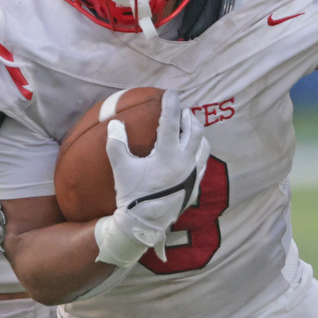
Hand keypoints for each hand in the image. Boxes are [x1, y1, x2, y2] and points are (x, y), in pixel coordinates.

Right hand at [94, 94, 209, 266]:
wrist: (145, 224)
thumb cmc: (133, 195)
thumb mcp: (121, 168)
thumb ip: (116, 144)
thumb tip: (114, 123)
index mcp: (167, 153)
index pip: (171, 120)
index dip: (171, 104)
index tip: (171, 93)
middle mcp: (184, 160)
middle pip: (193, 130)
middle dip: (188, 117)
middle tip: (183, 110)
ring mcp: (193, 173)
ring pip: (203, 145)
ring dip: (197, 133)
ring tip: (192, 127)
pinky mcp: (195, 185)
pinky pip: (203, 163)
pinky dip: (200, 152)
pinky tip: (195, 152)